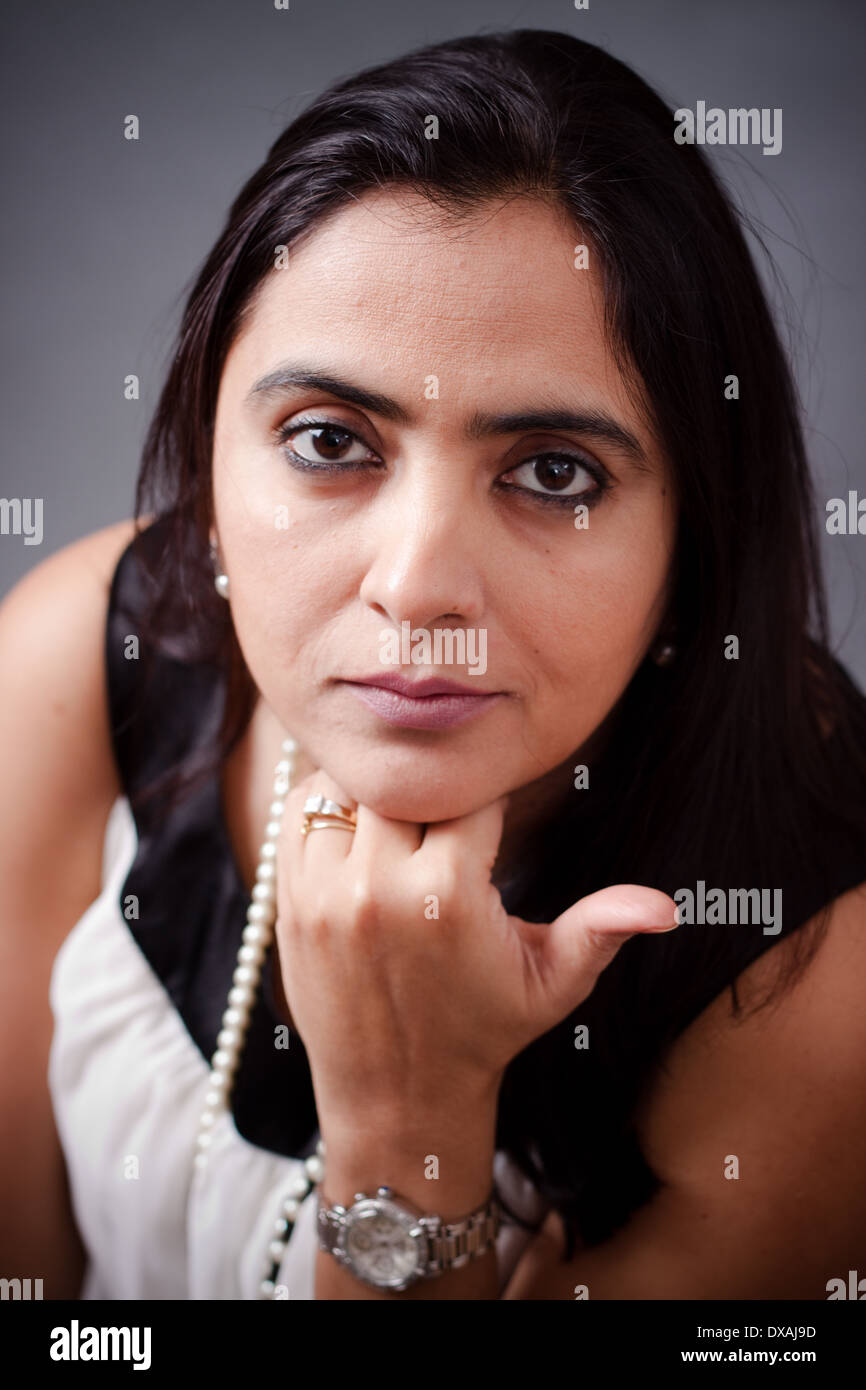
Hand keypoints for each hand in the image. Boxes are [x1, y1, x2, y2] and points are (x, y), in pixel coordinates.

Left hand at [273, 769, 678, 1122]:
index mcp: (448, 896)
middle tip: (446, 810)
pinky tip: (358, 828)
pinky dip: (326, 808)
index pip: (468, 793)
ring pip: (344, 789)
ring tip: (404, 817)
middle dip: (429, 789)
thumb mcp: (552, 984)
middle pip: (403, 782)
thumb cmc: (482, 1033)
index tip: (494, 810)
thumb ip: (600, 930)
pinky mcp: (289, 905)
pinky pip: (297, 820)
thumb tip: (668, 906)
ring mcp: (324, 895)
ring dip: (374, 793)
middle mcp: (378, 887)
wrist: (396, 1097)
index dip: (487, 792)